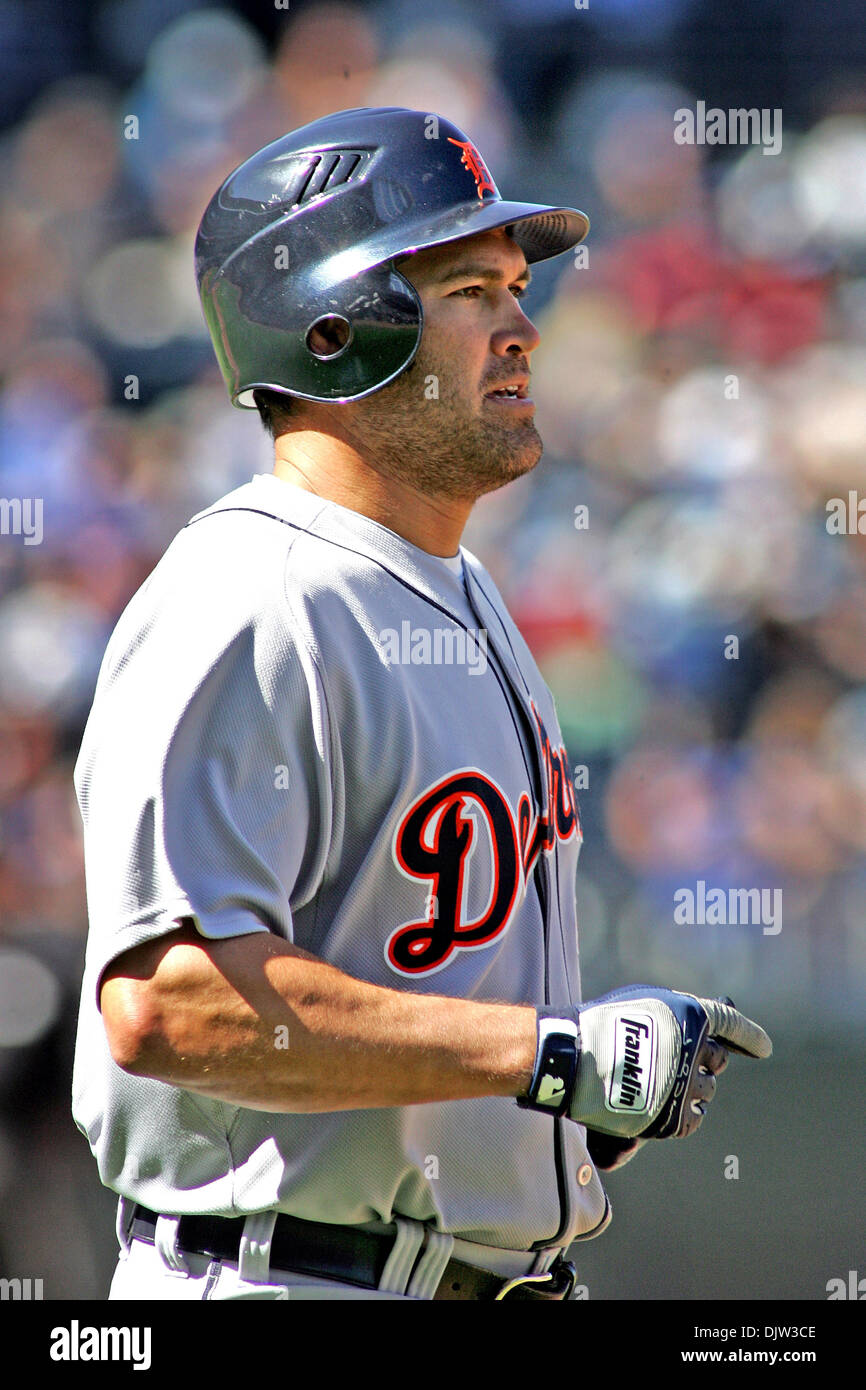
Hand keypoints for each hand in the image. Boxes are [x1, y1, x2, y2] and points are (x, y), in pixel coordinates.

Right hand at [569, 986, 770, 1140]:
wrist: (576, 1059)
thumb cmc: (602, 1024)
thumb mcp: (643, 1002)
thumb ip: (674, 1017)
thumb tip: (699, 1036)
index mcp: (691, 1015)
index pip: (731, 1024)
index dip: (749, 1036)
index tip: (764, 1049)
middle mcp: (697, 1050)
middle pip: (718, 1062)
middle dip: (705, 1063)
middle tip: (680, 1064)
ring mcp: (686, 1085)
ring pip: (707, 1093)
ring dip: (691, 1090)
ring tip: (659, 1086)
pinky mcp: (674, 1117)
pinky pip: (693, 1120)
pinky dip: (682, 1115)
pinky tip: (661, 1107)